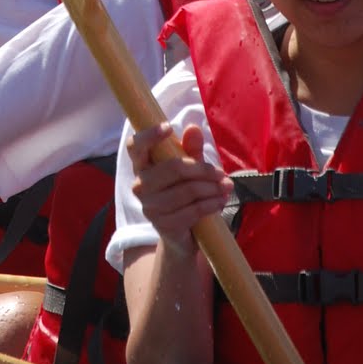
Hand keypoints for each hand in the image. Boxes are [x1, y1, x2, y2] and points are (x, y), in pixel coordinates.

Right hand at [127, 122, 231, 255]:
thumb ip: (190, 150)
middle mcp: (140, 185)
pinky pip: (193, 210)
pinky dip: (211, 204)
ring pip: (187, 190)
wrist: (181, 236)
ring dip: (212, 188)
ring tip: (226, 187)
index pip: (136, 146)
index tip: (168, 127)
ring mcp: (150, 207)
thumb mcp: (188, 170)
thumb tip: (193, 128)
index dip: (149, 135)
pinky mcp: (163, 225)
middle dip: (203, 169)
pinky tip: (221, 201)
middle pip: (174, 168)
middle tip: (221, 173)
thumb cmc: (183, 194)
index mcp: (142, 166)